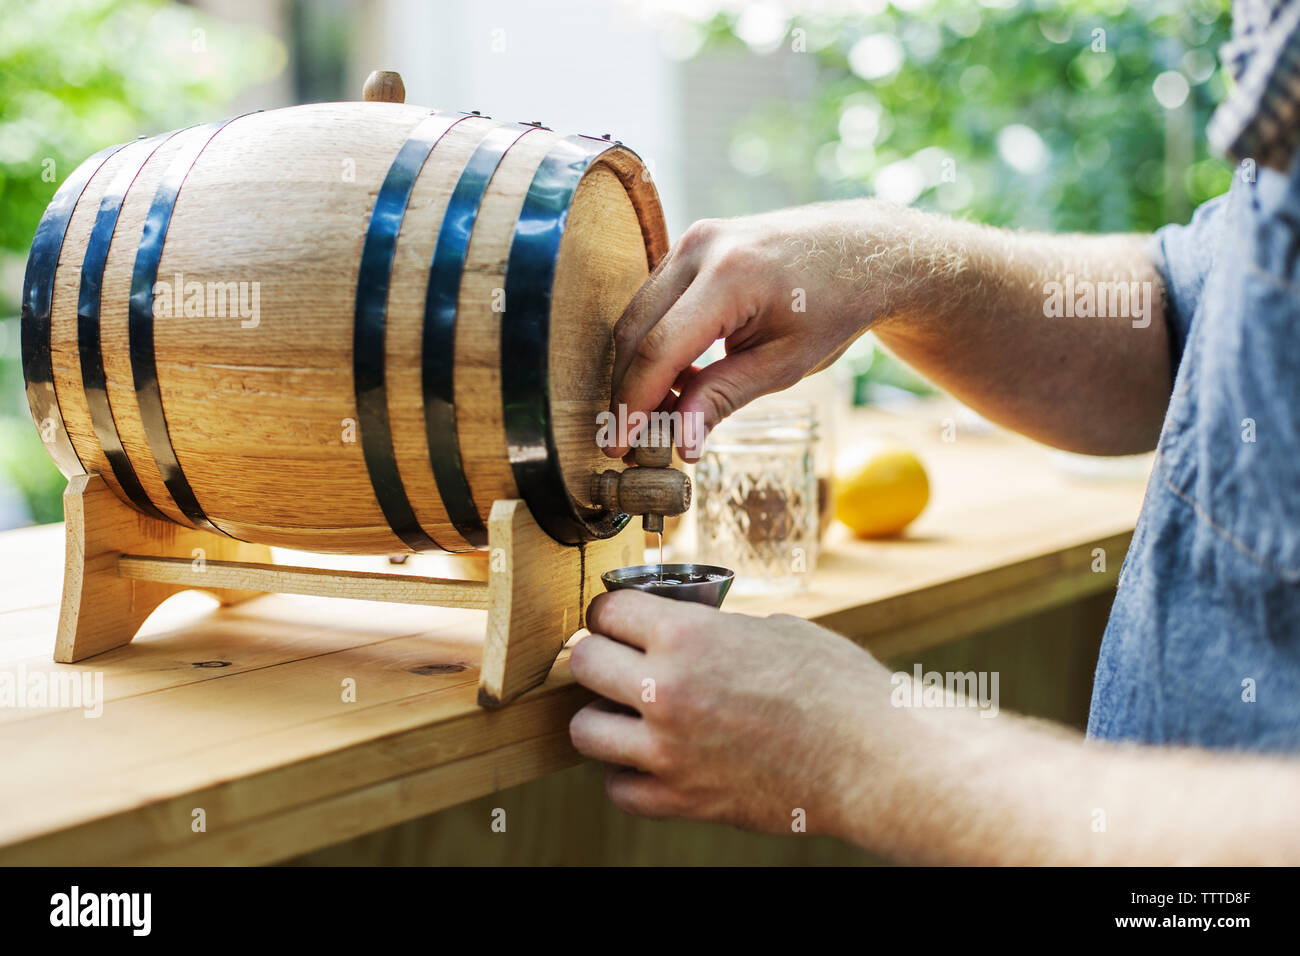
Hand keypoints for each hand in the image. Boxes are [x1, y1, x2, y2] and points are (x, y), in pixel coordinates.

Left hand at [568, 589, 898, 836]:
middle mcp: (666, 691)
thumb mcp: (774, 629)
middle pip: (583, 664)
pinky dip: (626, 773)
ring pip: (584, 730)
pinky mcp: (683, 800)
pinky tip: (650, 759)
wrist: (874, 758)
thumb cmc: (837, 685)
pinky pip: (619, 788)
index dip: (613, 613)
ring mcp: (669, 751)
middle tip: (619, 662)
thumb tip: (690, 631)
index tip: (620, 621)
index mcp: (688, 636)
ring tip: (628, 714)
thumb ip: (717, 631)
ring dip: (603, 717)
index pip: (607, 611)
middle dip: (599, 657)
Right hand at [607, 205, 893, 459]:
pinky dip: (656, 342)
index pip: (659, 350)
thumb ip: (725, 397)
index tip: (618, 446)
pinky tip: (680, 380)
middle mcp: (701, 248)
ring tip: (661, 415)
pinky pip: (655, 301)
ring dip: (640, 368)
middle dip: (628, 390)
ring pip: (638, 315)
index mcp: (730, 276)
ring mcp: (692, 240)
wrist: (861, 250)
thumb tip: (680, 442)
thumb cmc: (833, 306)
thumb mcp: (786, 363)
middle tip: (630, 439)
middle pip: (635, 330)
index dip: (633, 403)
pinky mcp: (691, 245)